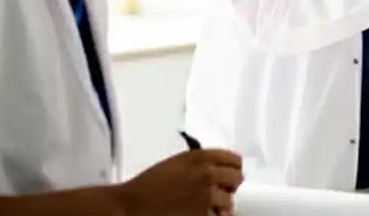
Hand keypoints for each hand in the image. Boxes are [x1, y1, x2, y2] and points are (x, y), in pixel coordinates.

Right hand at [115, 149, 243, 215]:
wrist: (131, 206)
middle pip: (237, 178)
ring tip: (209, 206)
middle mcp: (207, 174)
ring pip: (230, 201)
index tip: (230, 174)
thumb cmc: (149, 184)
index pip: (235, 159)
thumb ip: (201, 163)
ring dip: (222, 204)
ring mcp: (206, 196)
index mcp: (200, 157)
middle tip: (221, 191)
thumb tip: (221, 170)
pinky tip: (203, 214)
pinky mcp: (202, 215)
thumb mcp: (178, 163)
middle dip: (230, 185)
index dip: (234, 168)